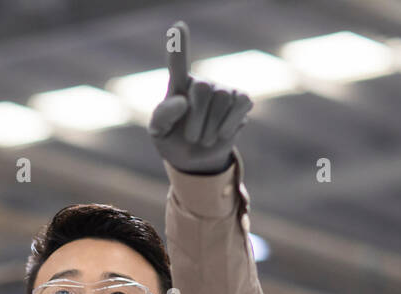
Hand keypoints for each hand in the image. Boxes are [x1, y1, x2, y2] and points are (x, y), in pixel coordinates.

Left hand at [148, 20, 252, 174]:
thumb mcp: (158, 133)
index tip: (178, 27)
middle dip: (196, 119)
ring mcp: (223, 89)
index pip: (178, 63)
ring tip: (205, 139)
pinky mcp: (241, 99)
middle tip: (191, 138)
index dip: (180, 46)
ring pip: (223, 99)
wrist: (196, 159)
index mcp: (178, 85)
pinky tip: (222, 133)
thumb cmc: (173, 140)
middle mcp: (202, 82)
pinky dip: (230, 124)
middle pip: (203, 89)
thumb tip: (182, 101)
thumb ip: (162, 116)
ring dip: (211, 127)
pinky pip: (241, 104)